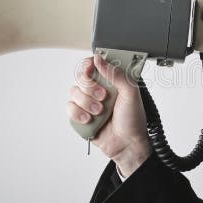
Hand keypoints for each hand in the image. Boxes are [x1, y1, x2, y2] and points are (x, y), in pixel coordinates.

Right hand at [67, 54, 150, 176]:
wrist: (127, 144)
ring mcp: (88, 102)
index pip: (93, 64)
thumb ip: (116, 74)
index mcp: (110, 81)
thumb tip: (99, 59)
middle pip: (80, 76)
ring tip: (100, 112)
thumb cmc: (133, 119)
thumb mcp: (131, 92)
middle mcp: (97, 89)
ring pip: (74, 92)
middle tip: (103, 96)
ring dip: (87, 102)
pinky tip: (90, 119)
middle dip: (90, 86)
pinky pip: (70, 108)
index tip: (91, 67)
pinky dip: (79, 113)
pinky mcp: (80, 116)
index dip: (88, 64)